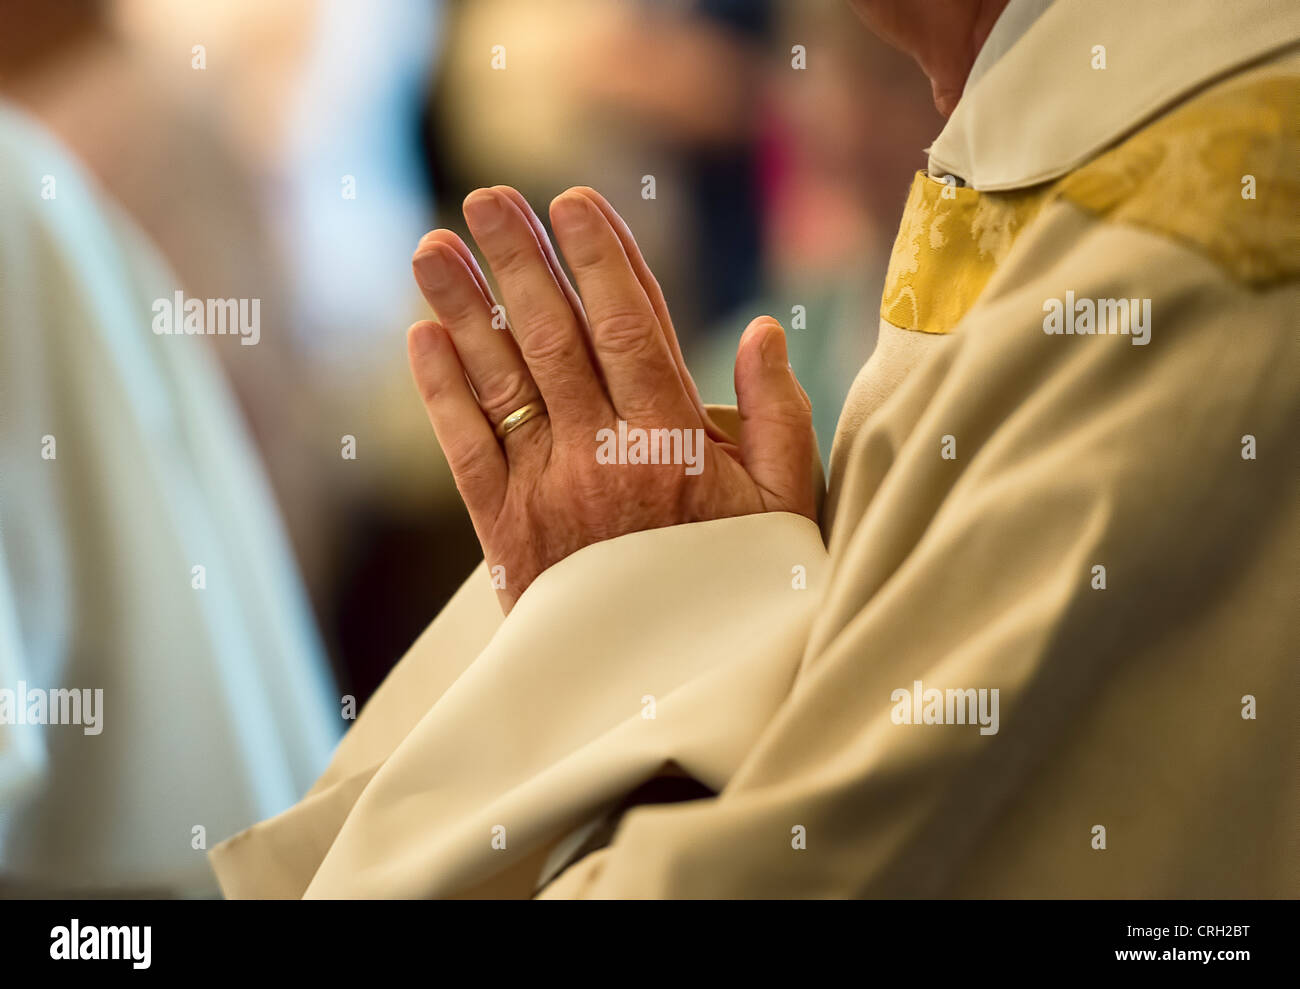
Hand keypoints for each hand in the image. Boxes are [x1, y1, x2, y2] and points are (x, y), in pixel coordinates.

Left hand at [407, 185, 815, 612]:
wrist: (666, 693)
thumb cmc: (735, 591)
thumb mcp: (784, 510)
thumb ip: (779, 418)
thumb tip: (760, 331)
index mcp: (674, 443)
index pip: (631, 326)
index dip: (600, 258)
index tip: (574, 201)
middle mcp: (603, 455)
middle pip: (554, 337)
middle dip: (520, 259)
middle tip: (487, 197)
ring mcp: (547, 491)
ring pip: (501, 382)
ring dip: (463, 309)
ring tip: (432, 245)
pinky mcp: (505, 530)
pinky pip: (467, 448)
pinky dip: (442, 392)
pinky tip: (421, 337)